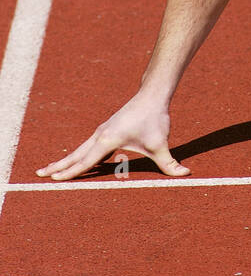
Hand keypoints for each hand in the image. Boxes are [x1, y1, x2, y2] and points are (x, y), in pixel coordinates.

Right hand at [36, 94, 189, 180]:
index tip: (55, 181)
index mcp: (108, 140)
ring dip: (64, 161)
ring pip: (79, 150)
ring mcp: (102, 131)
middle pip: (75, 155)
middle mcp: (100, 135)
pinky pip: (88, 146)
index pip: (86, 160)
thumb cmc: (155, 118)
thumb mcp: (162, 144)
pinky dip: (77, 155)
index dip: (71, 172)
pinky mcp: (106, 130)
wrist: (152, 94)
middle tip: (39, 175)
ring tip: (49, 170)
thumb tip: (186, 174)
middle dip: (58, 167)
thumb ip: (170, 163)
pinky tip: (74, 162)